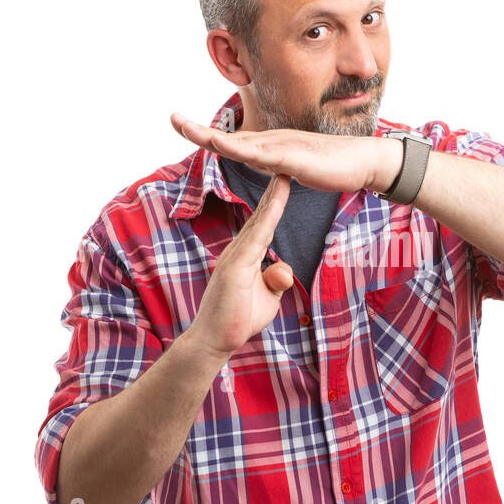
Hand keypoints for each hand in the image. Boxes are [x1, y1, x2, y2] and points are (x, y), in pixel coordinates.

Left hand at [170, 113, 401, 194]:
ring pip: (240, 142)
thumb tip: (269, 169)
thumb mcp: (297, 168)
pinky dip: (241, 149)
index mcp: (270, 146)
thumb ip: (280, 168)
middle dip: (198, 129)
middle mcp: (272, 141)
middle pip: (229, 136)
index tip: (183, 126)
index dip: (207, 134)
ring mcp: (282, 147)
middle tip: (173, 119)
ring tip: (188, 128)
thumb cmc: (334, 166)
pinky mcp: (294, 156)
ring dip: (212, 136)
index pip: (233, 141)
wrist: (364, 161)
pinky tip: (224, 144)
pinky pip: (263, 154)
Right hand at [187, 172, 294, 358]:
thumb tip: (283, 270)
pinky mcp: (235, 267)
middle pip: (260, 215)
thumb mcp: (267, 298)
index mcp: (245, 255)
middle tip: (287, 164)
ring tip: (286, 174)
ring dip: (273, 198)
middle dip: (275, 190)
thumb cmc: (238, 319)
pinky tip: (277, 203)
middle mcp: (238, 250)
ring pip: (259, 221)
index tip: (286, 181)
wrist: (215, 340)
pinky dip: (267, 218)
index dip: (275, 202)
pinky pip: (256, 238)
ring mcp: (235, 257)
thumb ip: (276, 280)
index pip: (264, 224)